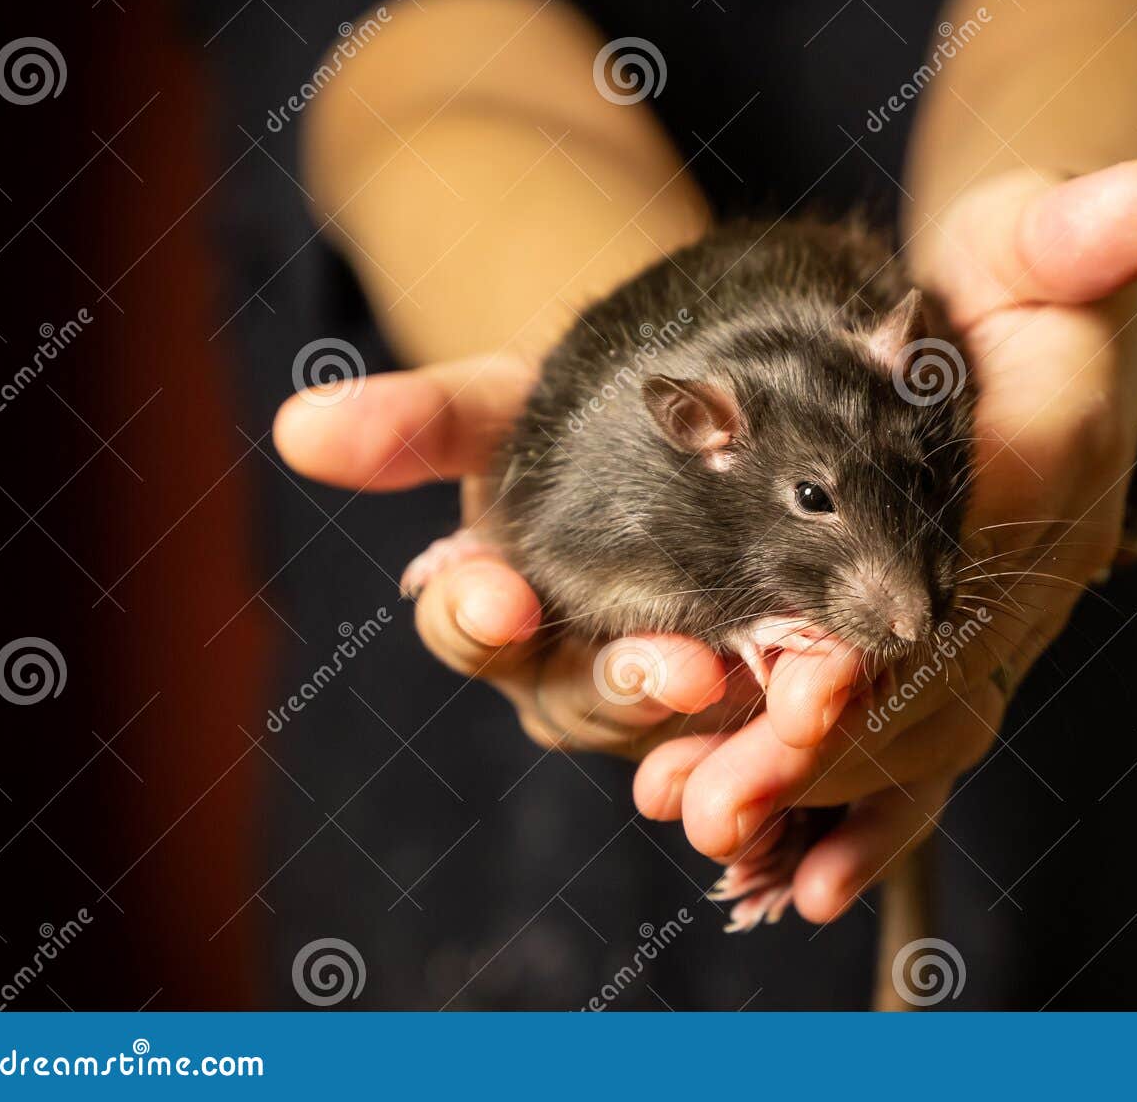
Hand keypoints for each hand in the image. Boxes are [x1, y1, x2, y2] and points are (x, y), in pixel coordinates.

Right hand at [272, 353, 862, 759]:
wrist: (682, 418)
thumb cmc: (576, 412)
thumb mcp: (504, 402)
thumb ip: (419, 422)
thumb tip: (297, 425)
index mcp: (497, 608)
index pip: (470, 629)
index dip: (479, 618)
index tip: (500, 594)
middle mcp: (569, 669)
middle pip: (584, 699)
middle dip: (627, 683)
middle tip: (678, 665)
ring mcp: (660, 694)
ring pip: (680, 734)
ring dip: (727, 726)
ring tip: (778, 689)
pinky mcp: (748, 702)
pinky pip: (764, 731)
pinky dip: (797, 726)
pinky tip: (840, 696)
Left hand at [632, 160, 1136, 920]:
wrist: (1056, 329)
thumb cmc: (1025, 274)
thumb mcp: (1039, 230)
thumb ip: (1083, 229)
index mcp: (1049, 471)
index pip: (964, 578)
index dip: (877, 645)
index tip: (782, 696)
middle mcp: (1034, 567)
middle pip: (928, 682)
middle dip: (817, 749)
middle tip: (705, 799)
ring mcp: (1004, 619)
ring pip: (916, 733)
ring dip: (811, 790)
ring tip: (704, 827)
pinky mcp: (967, 645)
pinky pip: (923, 748)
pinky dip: (861, 812)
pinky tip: (792, 873)